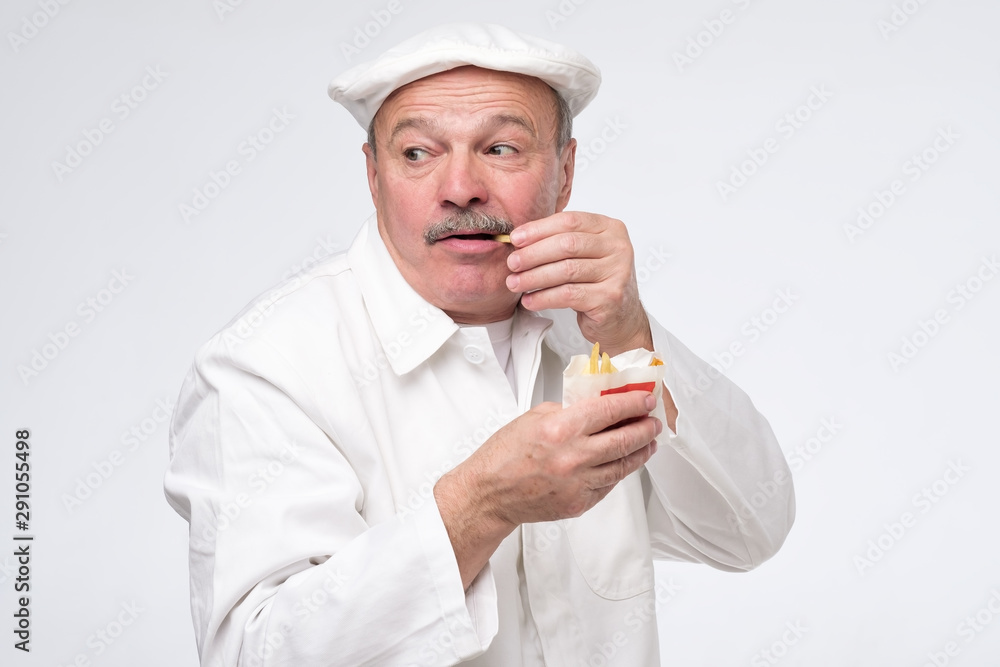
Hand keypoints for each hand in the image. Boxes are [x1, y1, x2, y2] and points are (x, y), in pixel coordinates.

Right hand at [434, 391, 660, 587]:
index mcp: (561, 429)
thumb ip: (568, 411)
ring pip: (622, 466)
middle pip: (624, 439)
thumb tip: (596, 406)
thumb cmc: (504, 455)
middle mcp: (574, 456)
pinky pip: (608, 485)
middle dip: (645, 428)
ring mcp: (579, 483)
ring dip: (639, 452)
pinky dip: (618, 472)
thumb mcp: (534, 418)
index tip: (645, 400)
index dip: (633, 404)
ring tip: (647, 443)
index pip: (610, 411)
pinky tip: (623, 463)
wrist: (489, 494)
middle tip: (653, 422)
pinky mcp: (579, 503)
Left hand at [504, 211, 651, 355]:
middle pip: (567, 245)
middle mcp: (618, 248)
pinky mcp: (610, 298)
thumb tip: (520, 238)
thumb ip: (560, 241)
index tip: (516, 238)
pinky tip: (530, 300)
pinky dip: (544, 297)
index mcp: (610, 228)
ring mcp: (618, 273)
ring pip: (566, 270)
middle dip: (533, 254)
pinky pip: (568, 294)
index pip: (570, 221)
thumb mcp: (584, 255)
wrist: (621, 318)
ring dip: (534, 277)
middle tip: (513, 263)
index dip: (539, 229)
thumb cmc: (597, 283)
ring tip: (515, 283)